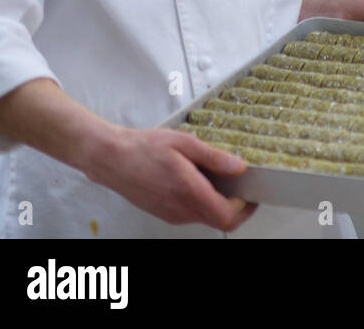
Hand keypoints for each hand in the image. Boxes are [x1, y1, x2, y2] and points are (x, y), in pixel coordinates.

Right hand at [84, 125, 257, 231]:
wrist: (111, 158)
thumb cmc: (144, 147)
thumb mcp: (185, 143)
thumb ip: (215, 157)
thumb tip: (240, 167)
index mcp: (189, 191)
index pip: (226, 217)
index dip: (245, 209)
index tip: (252, 194)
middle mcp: (180, 209)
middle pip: (219, 221)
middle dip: (235, 206)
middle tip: (240, 184)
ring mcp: (171, 214)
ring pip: (205, 218)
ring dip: (218, 204)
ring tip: (218, 177)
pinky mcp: (164, 213)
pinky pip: (191, 214)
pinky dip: (202, 203)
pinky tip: (198, 181)